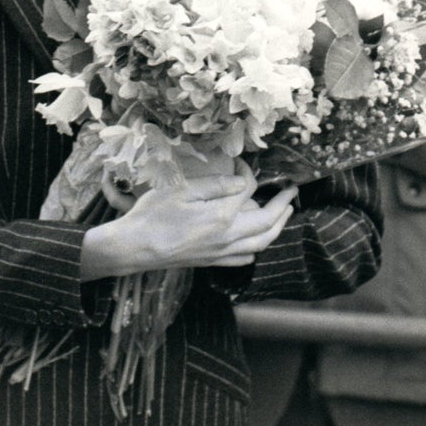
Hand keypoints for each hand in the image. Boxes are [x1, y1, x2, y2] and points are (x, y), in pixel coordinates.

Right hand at [81, 160, 297, 279]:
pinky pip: (245, 257)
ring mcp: (221, 253)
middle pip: (267, 222)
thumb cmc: (152, 215)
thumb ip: (216, 185)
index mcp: (221, 217)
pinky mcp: (212, 262)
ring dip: (277, 227)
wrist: (134, 248)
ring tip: (286, 214)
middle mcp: (227, 238)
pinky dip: (258, 246)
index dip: (249, 174)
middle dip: (283, 205)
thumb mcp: (181, 189)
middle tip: (291, 192)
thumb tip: (242, 182)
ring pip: (261, 243)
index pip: (247, 191)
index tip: (242, 164)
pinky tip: (257, 239)